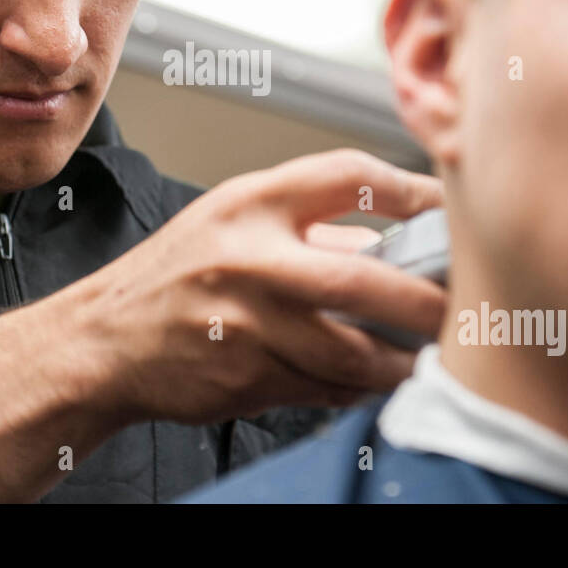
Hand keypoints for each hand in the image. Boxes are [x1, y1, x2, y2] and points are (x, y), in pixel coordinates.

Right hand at [61, 149, 445, 425]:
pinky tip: (370, 382)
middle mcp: (248, 259)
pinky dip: (357, 390)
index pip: (348, 177)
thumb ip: (309, 226)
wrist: (103, 341)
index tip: (448, 210)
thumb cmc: (174, 276)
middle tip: (464, 312)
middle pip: (363, 280)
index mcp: (249, 204)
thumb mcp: (231, 222)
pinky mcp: (245, 378)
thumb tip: (393, 242)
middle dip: (425, 303)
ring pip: (351, 353)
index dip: (412, 190)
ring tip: (428, 358)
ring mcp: (245, 324)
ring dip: (400, 361)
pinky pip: (324, 390)